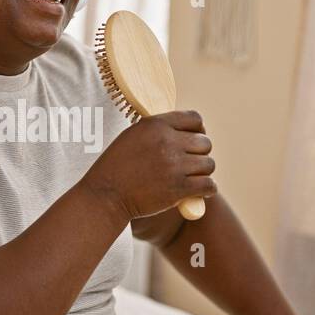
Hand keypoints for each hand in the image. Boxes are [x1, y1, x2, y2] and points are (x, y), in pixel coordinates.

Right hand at [82, 110, 215, 219]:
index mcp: (156, 125)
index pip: (195, 119)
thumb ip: (157, 130)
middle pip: (205, 143)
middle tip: (190, 164)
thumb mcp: (132, 136)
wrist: (106, 194)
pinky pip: (209, 185)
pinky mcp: (179, 188)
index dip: (199, 130)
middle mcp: (168, 142)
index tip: (195, 140)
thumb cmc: (116, 166)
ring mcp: (174, 165)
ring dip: (203, 172)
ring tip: (192, 178)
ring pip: (209, 164)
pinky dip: (207, 189)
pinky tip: (199, 191)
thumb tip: (182, 131)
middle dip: (200, 154)